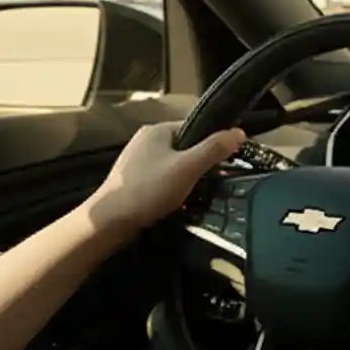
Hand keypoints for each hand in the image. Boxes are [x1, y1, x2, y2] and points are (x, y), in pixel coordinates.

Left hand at [84, 121, 245, 234]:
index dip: (213, 144)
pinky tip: (175, 201)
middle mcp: (145, 139)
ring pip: (173, 164)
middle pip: (185, 146)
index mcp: (157, 129)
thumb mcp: (188, 168)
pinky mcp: (131, 178)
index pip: (195, 128)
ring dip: (186, 177)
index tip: (225, 163)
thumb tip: (239, 132)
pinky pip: (161, 177)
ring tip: (195, 194)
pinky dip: (171, 187)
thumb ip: (214, 149)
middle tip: (212, 182)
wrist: (109, 221)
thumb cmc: (149, 190)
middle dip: (199, 163)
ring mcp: (136, 159)